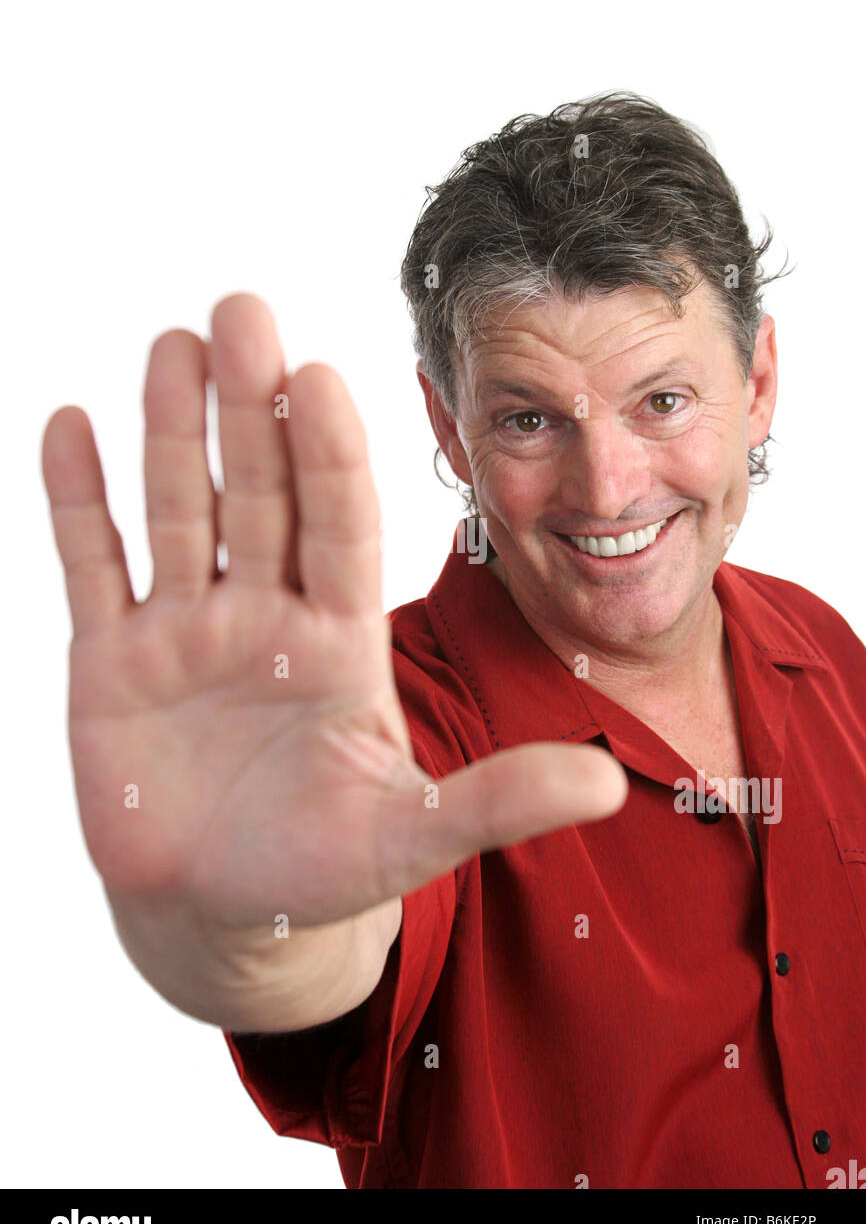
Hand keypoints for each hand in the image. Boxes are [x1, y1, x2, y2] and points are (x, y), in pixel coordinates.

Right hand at [42, 293, 626, 938]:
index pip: (340, 525)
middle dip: (249, 408)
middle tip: (244, 311)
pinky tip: (71, 427)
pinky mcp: (110, 662)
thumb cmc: (323, 867)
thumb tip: (611, 780)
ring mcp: (184, 632)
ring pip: (180, 509)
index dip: (328, 455)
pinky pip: (94, 567)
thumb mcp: (415, 836)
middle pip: (259, 493)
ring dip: (172, 431)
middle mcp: (264, 615)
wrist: (225, 911)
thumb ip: (501, 800)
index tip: (322, 377)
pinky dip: (80, 502)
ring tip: (173, 345)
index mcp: (339, 639)